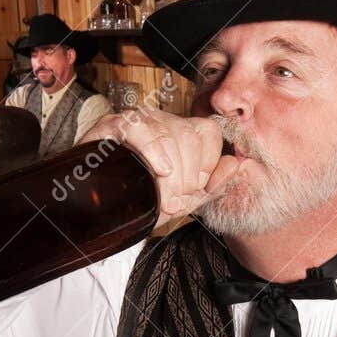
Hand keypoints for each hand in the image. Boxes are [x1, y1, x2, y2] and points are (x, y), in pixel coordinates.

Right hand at [83, 107, 240, 218]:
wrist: (100, 215)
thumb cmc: (142, 203)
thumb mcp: (184, 200)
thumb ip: (213, 186)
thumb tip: (237, 164)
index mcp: (180, 132)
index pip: (209, 131)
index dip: (207, 163)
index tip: (196, 190)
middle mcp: (160, 120)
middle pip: (189, 135)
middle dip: (187, 176)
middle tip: (175, 201)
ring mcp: (135, 120)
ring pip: (168, 134)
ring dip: (170, 175)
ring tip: (162, 198)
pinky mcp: (110, 125)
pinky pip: (139, 128)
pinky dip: (153, 151)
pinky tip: (157, 170)